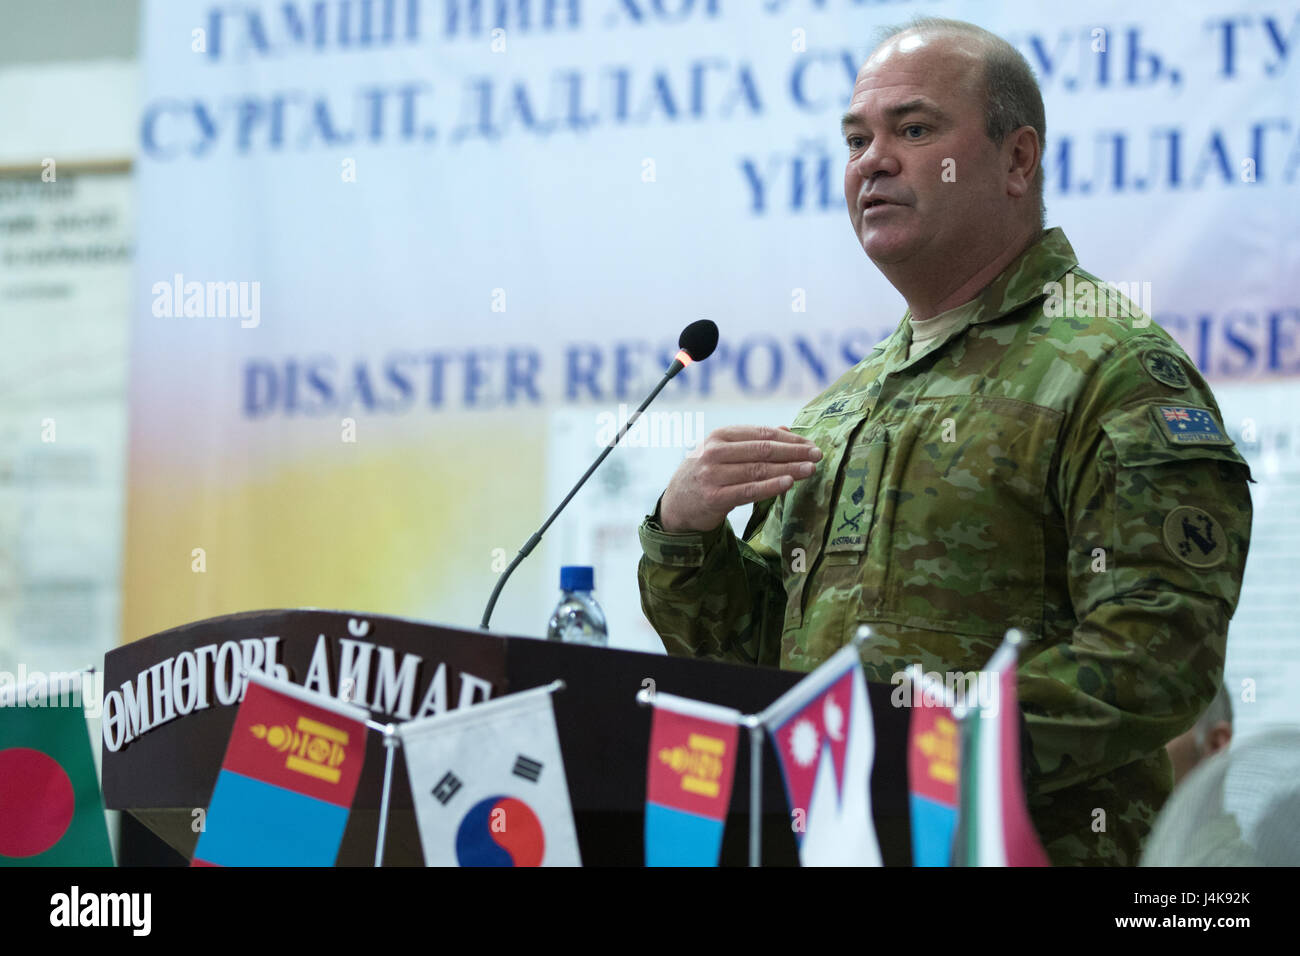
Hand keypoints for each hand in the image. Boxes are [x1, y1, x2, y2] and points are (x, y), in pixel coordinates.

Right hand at [658, 425, 822, 532]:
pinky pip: (749, 491)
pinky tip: (789, 483)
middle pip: (763, 450)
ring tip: (810, 469)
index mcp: (719, 436)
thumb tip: (786, 429)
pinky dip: (771, 487)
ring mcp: (713, 475)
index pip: (761, 434)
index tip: (810, 444)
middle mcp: (714, 452)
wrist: (677, 505)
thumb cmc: (706, 475)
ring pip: (759, 470)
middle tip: (817, 455)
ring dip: (789, 469)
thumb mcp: (723, 452)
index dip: (789, 438)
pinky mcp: (715, 497)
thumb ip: (752, 441)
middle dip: (794, 452)